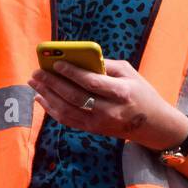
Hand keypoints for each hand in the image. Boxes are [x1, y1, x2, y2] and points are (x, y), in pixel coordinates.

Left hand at [29, 59, 187, 150]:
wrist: (152, 125)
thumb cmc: (140, 92)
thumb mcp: (129, 72)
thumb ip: (104, 65)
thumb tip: (77, 57)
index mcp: (122, 92)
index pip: (92, 83)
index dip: (72, 73)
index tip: (56, 63)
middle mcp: (110, 111)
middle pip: (75, 97)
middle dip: (53, 84)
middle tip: (37, 72)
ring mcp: (100, 123)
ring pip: (67, 111)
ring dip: (48, 96)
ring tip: (34, 82)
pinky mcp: (93, 130)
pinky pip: (68, 120)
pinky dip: (51, 109)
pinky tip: (41, 98)